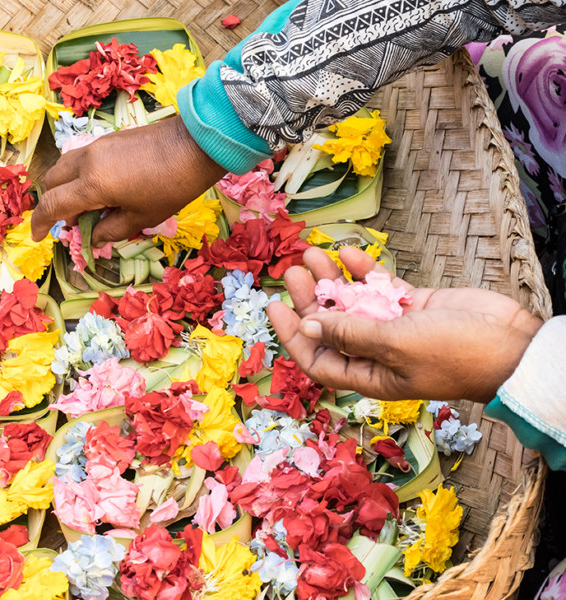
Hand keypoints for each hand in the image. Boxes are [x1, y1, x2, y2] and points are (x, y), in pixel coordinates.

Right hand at [30, 116, 225, 244]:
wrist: (196, 144)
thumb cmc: (172, 186)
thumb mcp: (142, 217)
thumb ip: (112, 230)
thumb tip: (95, 237)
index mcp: (92, 184)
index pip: (52, 205)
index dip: (40, 224)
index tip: (38, 237)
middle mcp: (87, 161)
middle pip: (51, 182)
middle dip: (53, 204)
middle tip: (72, 223)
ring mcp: (97, 146)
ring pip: (65, 167)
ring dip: (66, 188)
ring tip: (89, 208)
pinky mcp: (109, 139)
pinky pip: (82, 159)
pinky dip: (80, 176)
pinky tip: (102, 190)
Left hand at [265, 246, 542, 402]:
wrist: (512, 345)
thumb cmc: (456, 354)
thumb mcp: (395, 344)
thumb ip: (351, 333)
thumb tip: (309, 326)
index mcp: (369, 375)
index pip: (317, 358)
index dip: (293, 335)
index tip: (274, 306)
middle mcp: (377, 353)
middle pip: (330, 325)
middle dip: (309, 299)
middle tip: (293, 270)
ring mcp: (396, 328)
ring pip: (353, 302)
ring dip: (333, 279)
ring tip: (313, 253)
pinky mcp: (414, 306)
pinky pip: (380, 287)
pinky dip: (364, 271)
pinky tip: (350, 253)